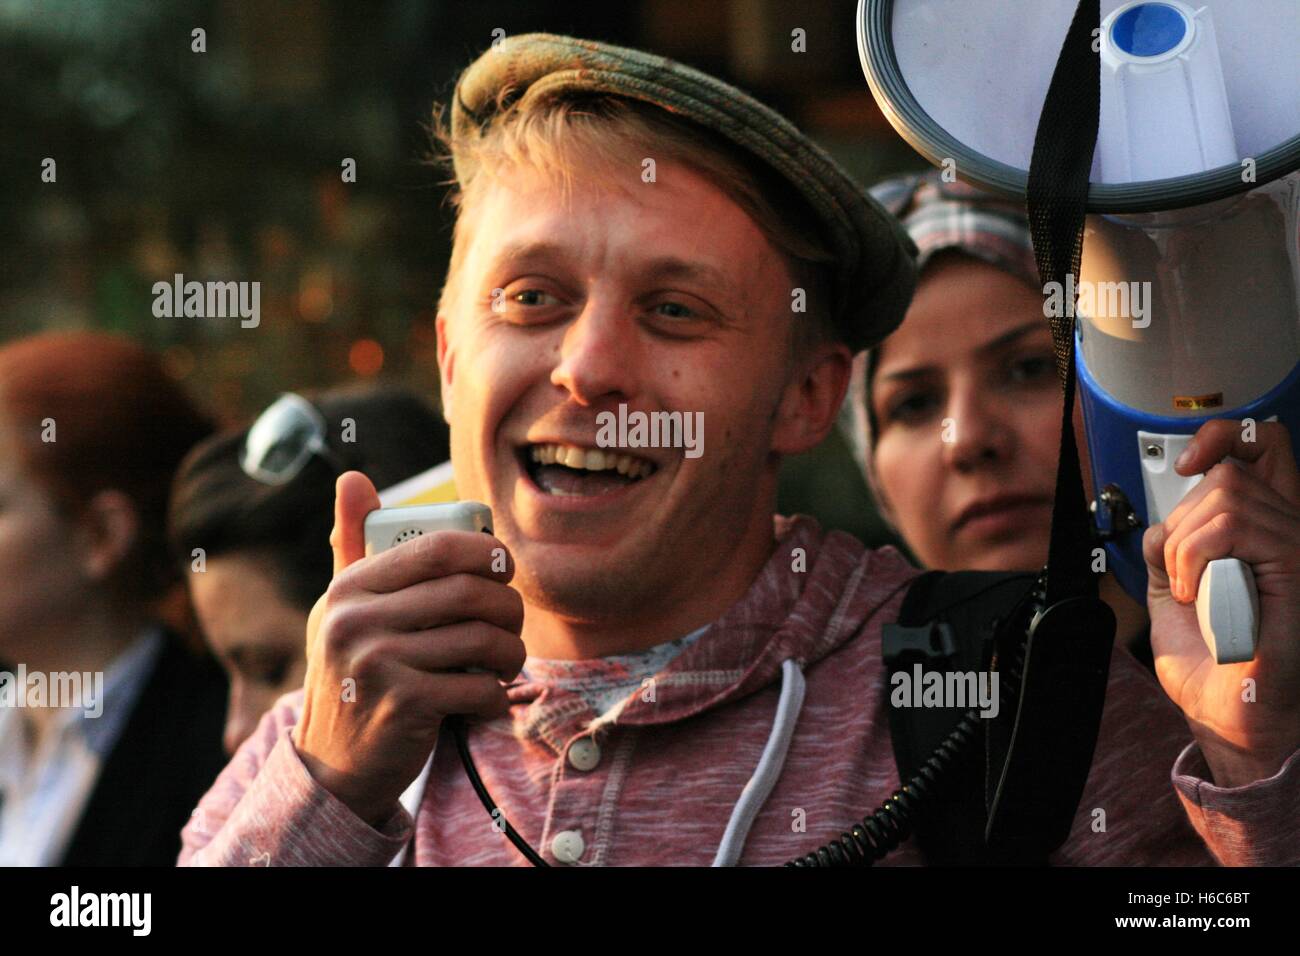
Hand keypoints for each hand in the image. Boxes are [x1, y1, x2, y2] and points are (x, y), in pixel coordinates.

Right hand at [292, 472, 525, 825]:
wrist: (332, 764)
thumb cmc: (354, 672)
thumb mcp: (341, 609)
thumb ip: (352, 545)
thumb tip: (353, 478)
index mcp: (349, 587)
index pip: (437, 548)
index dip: (486, 552)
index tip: (504, 569)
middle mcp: (356, 621)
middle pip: (469, 592)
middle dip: (509, 606)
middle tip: (513, 621)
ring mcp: (378, 664)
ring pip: (482, 639)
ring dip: (511, 653)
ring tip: (507, 662)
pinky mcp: (403, 706)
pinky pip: (479, 686)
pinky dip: (497, 693)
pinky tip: (488, 696)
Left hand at [1143, 419, 1299, 786]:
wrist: (1230, 718)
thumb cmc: (1214, 668)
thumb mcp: (1174, 594)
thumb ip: (1169, 551)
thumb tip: (1160, 523)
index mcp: (1264, 536)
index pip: (1265, 448)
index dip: (1225, 437)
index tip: (1187, 461)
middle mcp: (1289, 533)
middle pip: (1228, 472)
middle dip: (1182, 522)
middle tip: (1181, 574)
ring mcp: (1297, 548)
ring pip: (1227, 494)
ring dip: (1185, 546)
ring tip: (1190, 590)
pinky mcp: (1296, 565)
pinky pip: (1233, 525)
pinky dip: (1194, 557)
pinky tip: (1196, 595)